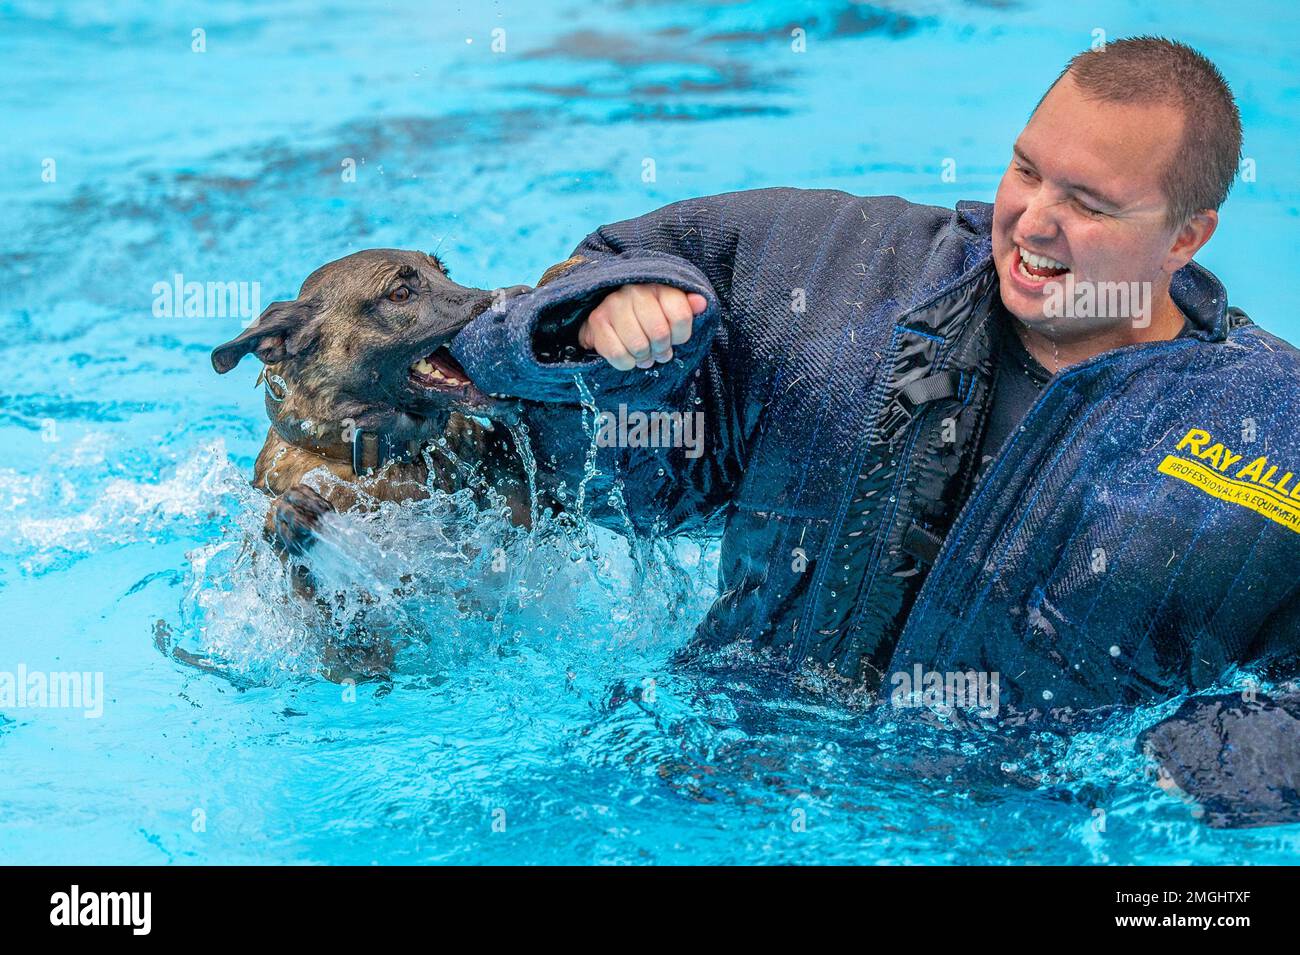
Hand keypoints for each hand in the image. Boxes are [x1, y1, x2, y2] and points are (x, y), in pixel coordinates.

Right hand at [576, 283, 707, 370]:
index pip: (681, 316)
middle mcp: (635, 291)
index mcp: (659, 286)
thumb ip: (688, 307)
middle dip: (662, 350)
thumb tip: (701, 303)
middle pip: (660, 334)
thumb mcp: (671, 308)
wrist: (609, 313)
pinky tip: (629, 357)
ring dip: (644, 358)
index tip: (675, 339)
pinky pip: (617, 354)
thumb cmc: (647, 315)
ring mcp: (613, 304)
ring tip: (645, 355)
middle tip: (659, 352)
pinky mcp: (597, 320)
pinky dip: (627, 363)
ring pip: (638, 346)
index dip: (681, 336)